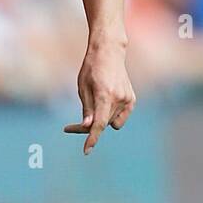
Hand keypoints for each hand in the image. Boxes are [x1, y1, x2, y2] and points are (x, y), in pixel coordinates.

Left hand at [64, 38, 135, 155]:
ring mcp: (128, 99)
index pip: (99, 123)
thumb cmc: (91, 68)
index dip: (92, 138)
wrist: (109, 52)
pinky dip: (110, 115)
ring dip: (100, 119)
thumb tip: (88, 127)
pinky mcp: (132, 100)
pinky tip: (106, 101)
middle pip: (102, 124)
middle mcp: (119, 98)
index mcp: (105, 94)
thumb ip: (87, 109)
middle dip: (87, 127)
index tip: (86, 150)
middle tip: (69, 127)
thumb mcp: (82, 88)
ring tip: (93, 102)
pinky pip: (119, 118)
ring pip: (110, 122)